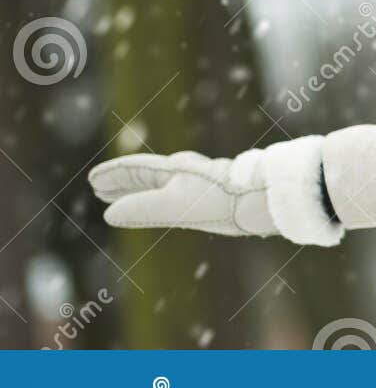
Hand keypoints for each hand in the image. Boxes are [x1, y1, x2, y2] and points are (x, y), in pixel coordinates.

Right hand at [89, 136, 342, 245]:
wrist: (270, 197)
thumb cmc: (224, 201)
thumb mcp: (177, 206)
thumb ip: (144, 209)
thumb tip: (111, 215)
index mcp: (176, 172)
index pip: (137, 171)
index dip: (114, 176)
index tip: (93, 180)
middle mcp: (190, 173)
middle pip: (151, 175)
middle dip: (126, 182)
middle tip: (103, 189)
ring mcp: (206, 181)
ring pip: (168, 182)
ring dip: (146, 189)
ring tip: (135, 195)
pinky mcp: (221, 193)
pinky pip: (185, 192)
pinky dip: (169, 196)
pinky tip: (180, 202)